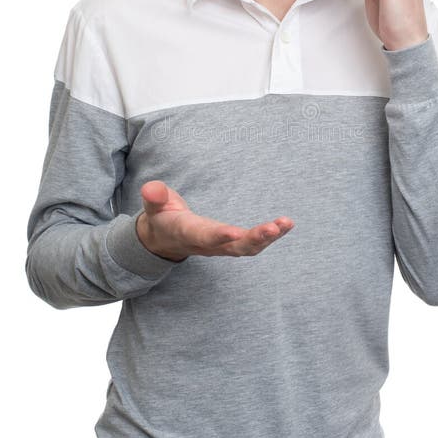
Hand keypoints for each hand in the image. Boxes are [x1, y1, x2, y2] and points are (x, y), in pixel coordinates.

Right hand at [136, 180, 294, 261]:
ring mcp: (221, 247)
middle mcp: (207, 244)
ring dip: (267, 238)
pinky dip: (271, 235)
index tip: (235, 234)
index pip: (203, 235)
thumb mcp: (154, 205)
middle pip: (233, 247)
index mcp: (186, 232)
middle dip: (253, 239)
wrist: (163, 239)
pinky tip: (286, 224)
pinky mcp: (231, 245)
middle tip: (273, 229)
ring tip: (285, 224)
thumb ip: (154, 196)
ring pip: (247, 249)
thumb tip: (151, 188)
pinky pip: (253, 244)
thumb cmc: (161, 216)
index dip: (219, 236)